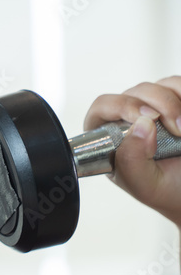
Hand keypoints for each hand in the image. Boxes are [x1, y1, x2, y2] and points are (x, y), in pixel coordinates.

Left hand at [83, 77, 180, 225]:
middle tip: (175, 129)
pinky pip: (178, 85)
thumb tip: (139, 125)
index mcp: (111, 139)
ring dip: (173, 103)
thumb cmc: (165, 189)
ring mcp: (154, 108)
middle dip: (158, 105)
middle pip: (134, 92)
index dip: (120, 106)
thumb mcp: (144, 184)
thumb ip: (132, 160)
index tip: (146, 118)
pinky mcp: (176, 101)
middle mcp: (129, 120)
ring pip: (160, 85)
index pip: (101, 109)